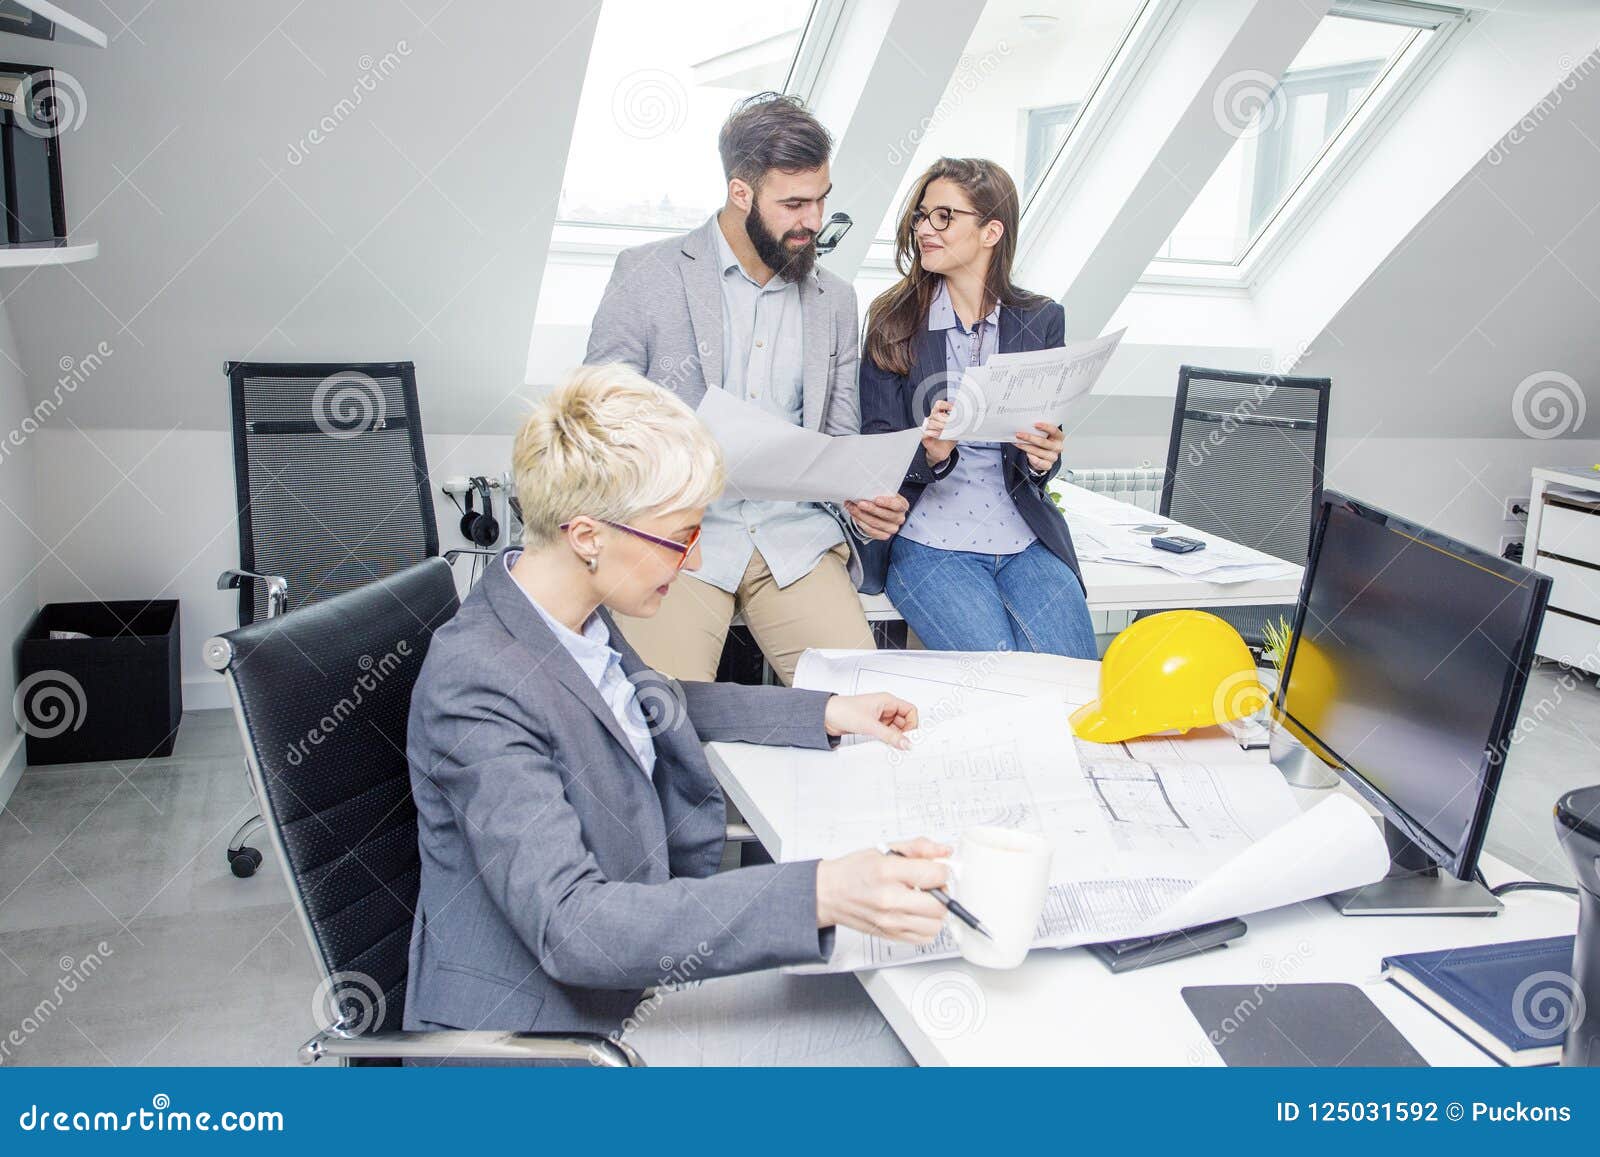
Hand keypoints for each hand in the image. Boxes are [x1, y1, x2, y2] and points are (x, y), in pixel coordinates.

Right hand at [816, 837, 950, 941]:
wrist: (829, 894)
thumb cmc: (854, 871)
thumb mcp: (884, 849)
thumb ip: (918, 847)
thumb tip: (944, 851)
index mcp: (887, 872)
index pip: (935, 875)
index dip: (942, 870)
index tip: (936, 869)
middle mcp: (889, 899)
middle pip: (940, 905)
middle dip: (942, 892)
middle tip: (931, 885)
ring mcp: (890, 921)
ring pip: (936, 925)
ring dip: (936, 912)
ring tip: (924, 900)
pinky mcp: (891, 935)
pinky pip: (925, 938)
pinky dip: (926, 926)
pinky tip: (916, 913)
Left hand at [823, 691, 917, 748]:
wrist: (825, 716)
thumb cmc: (843, 710)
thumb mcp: (870, 725)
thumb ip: (890, 736)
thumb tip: (906, 743)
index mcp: (887, 700)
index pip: (910, 710)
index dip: (912, 723)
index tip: (910, 736)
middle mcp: (885, 707)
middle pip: (904, 721)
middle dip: (904, 732)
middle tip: (903, 744)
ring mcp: (879, 717)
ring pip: (896, 728)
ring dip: (895, 737)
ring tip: (892, 745)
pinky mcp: (872, 725)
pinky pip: (886, 732)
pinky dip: (888, 739)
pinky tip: (885, 744)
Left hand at [843, 493, 907, 540]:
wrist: (879, 511)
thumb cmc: (882, 500)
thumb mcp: (883, 493)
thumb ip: (878, 492)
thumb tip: (865, 490)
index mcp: (902, 505)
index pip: (897, 505)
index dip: (887, 503)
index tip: (876, 500)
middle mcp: (899, 518)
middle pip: (886, 515)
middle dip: (871, 509)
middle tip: (860, 503)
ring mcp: (893, 528)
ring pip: (876, 523)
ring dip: (862, 516)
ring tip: (853, 509)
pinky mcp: (884, 535)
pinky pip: (872, 531)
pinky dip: (862, 524)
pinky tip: (856, 517)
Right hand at [922, 400, 956, 467]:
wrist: (943, 450)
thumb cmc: (948, 438)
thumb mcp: (956, 428)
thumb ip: (959, 422)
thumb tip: (967, 417)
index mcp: (939, 415)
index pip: (939, 404)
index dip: (945, 405)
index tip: (953, 409)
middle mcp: (932, 419)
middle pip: (935, 413)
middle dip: (944, 418)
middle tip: (950, 423)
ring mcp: (927, 427)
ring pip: (931, 422)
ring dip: (940, 426)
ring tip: (946, 431)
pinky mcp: (924, 435)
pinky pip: (927, 431)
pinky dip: (934, 433)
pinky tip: (939, 435)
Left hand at [1015, 421, 1062, 473]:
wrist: (1044, 456)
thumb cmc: (1044, 442)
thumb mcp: (1044, 435)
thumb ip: (1039, 431)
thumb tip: (1026, 427)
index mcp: (1059, 437)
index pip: (1054, 431)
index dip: (1045, 427)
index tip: (1035, 424)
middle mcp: (1058, 447)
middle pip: (1044, 442)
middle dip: (1030, 438)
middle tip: (1019, 434)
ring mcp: (1053, 457)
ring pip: (1039, 452)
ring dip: (1027, 447)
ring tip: (1018, 443)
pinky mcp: (1048, 465)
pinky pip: (1039, 462)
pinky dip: (1031, 458)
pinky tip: (1026, 454)